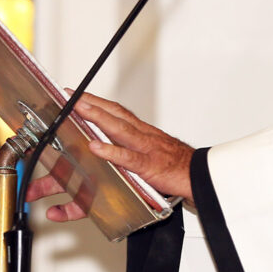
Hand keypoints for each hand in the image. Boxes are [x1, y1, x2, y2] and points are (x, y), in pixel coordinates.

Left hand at [79, 94, 194, 200]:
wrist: (201, 177)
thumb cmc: (176, 166)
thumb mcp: (151, 151)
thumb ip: (130, 149)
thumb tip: (106, 148)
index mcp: (143, 132)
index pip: (117, 111)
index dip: (97, 101)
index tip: (77, 94)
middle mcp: (143, 136)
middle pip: (115, 114)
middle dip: (92, 104)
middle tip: (71, 96)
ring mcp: (147, 150)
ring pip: (120, 129)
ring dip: (98, 117)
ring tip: (80, 109)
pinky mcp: (150, 167)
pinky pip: (128, 157)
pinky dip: (111, 151)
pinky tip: (96, 147)